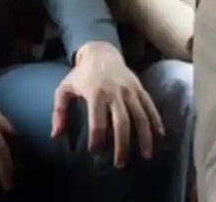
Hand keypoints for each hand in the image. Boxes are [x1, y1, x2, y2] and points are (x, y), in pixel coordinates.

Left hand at [51, 41, 164, 167]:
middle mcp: (115, 93)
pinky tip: (159, 136)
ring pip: (140, 116)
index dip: (97, 140)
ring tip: (145, 156)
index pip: (98, 122)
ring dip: (144, 138)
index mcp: (95, 93)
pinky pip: (150, 106)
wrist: (101, 52)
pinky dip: (156, 121)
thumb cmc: (81, 75)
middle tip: (120, 164)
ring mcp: (130, 91)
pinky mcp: (140, 88)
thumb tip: (55, 135)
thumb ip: (59, 111)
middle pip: (122, 123)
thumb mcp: (64, 88)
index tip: (96, 153)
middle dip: (122, 146)